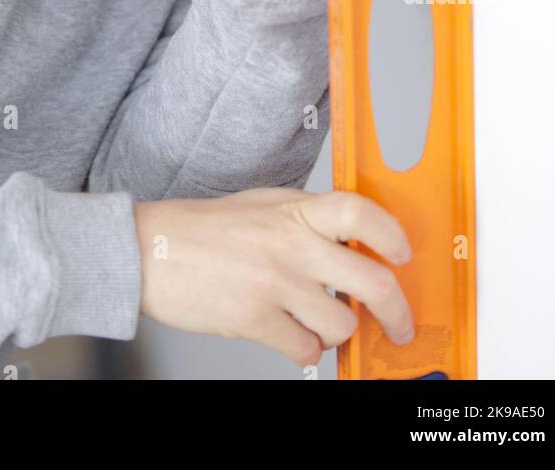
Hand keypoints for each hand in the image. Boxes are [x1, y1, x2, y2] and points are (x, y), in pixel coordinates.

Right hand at [134, 187, 413, 367]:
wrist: (150, 250)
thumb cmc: (205, 229)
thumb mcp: (263, 205)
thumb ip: (306, 220)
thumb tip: (351, 243)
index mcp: (295, 210)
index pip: (361, 213)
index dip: (392, 235)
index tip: (403, 254)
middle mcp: (291, 244)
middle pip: (373, 281)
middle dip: (398, 311)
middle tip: (401, 324)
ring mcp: (275, 283)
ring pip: (343, 325)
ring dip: (337, 332)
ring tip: (319, 323)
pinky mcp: (255, 319)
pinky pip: (306, 351)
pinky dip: (304, 350)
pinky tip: (290, 335)